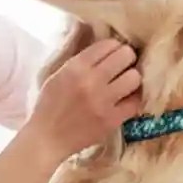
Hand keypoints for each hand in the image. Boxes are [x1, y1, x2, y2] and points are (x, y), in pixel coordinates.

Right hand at [26, 39, 141, 162]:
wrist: (47, 139)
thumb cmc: (48, 105)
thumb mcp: (57, 74)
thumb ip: (79, 59)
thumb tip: (103, 43)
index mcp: (75, 67)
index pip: (108, 44)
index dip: (114, 47)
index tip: (113, 54)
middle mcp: (91, 81)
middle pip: (126, 55)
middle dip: (126, 58)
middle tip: (122, 66)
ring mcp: (103, 101)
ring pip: (134, 77)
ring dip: (131, 78)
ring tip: (125, 83)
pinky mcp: (112, 120)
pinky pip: (135, 102)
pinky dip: (132, 99)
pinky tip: (125, 100)